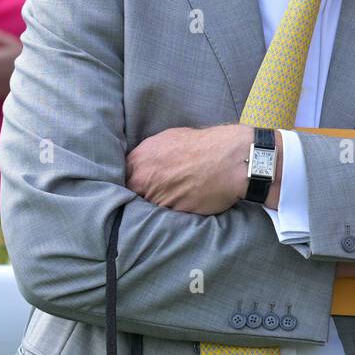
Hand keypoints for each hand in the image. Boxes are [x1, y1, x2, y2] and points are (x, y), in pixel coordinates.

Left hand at [126, 124, 259, 214]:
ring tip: (174, 198)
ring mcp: (159, 199)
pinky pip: (167, 216)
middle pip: (133, 195)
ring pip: (149, 208)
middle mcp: (145, 180)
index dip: (131, 181)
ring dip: (157, 206)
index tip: (138, 184)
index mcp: (140, 159)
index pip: (122, 177)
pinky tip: (186, 203)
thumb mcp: (170, 138)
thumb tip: (145, 162)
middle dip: (141, 195)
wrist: (232, 159)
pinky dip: (174, 212)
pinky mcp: (175, 213)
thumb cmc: (205, 144)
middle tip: (155, 192)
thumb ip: (150, 154)